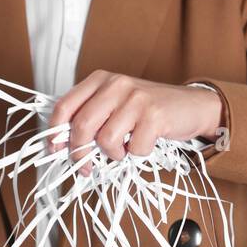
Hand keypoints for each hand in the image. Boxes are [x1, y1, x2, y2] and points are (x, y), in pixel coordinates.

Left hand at [49, 71, 222, 173]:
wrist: (192, 105)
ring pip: (106, 140)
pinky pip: (134, 149)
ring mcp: (136, 99)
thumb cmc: (149, 111)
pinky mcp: (154, 115)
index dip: (54, 132)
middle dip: (80, 153)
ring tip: (124, 149)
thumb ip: (92, 117)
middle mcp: (116, 84)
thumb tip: (63, 145)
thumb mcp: (116, 104)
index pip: (65, 105)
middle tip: (87, 165)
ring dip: (114, 154)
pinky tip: (145, 143)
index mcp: (101, 80)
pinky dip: (138, 154)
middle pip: (82, 126)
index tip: (54, 150)